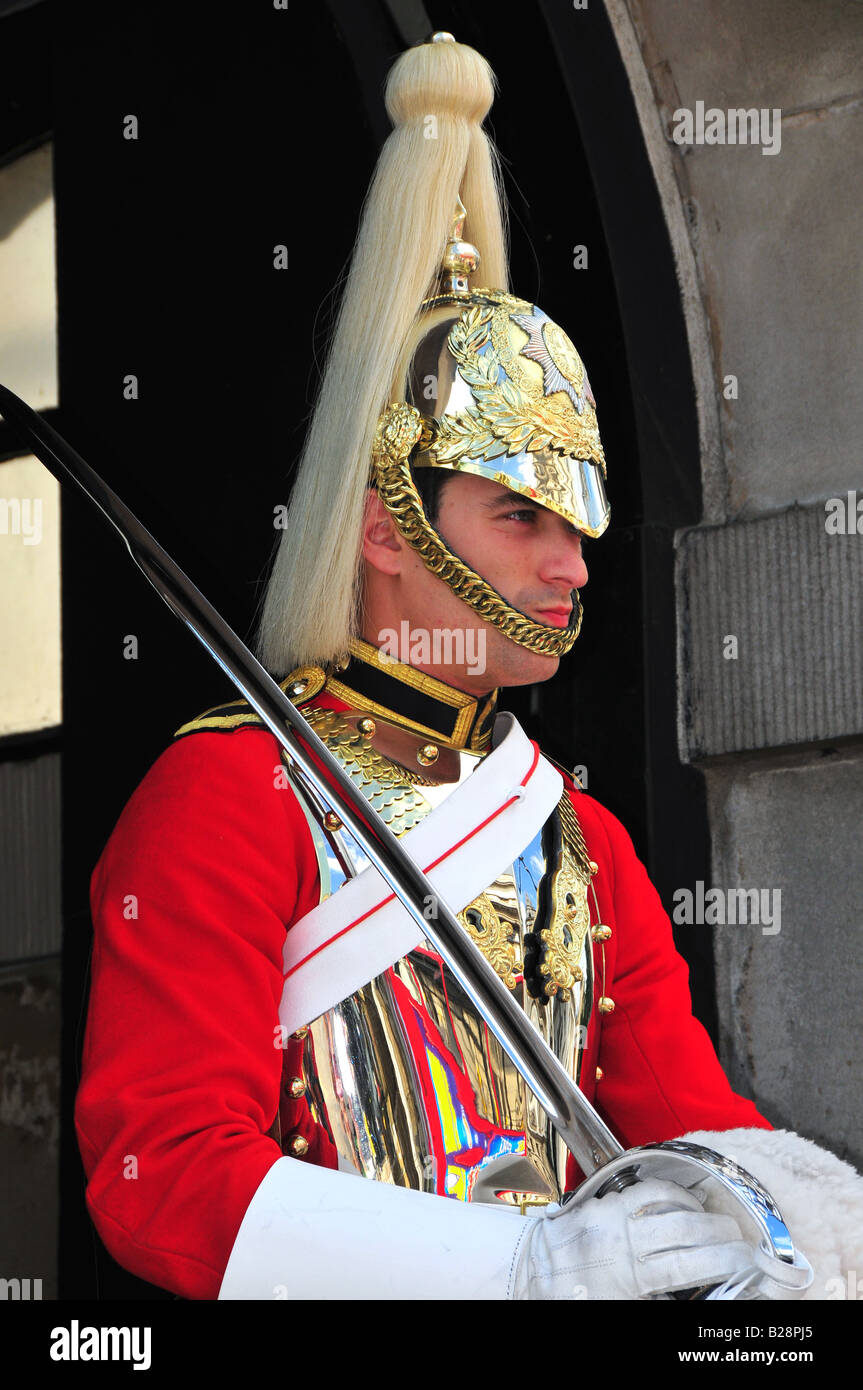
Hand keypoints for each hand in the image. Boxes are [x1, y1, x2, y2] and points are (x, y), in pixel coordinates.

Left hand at [509, 1177, 752, 1299]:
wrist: (531, 1271)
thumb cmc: (574, 1299)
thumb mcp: (620, 1310)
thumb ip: (659, 1302)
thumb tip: (697, 1294)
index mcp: (629, 1276)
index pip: (689, 1264)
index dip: (724, 1260)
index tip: (748, 1261)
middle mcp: (624, 1240)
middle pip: (686, 1230)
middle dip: (722, 1235)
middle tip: (744, 1243)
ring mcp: (615, 1215)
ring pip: (670, 1204)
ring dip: (702, 1212)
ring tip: (722, 1224)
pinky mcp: (607, 1200)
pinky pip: (647, 1190)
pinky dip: (673, 1194)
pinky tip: (687, 1204)